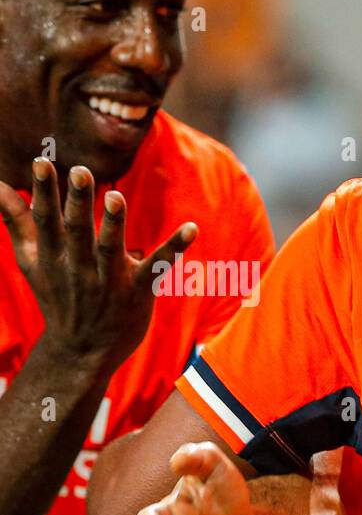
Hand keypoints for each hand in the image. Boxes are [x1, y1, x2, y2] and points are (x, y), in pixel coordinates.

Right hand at [0, 159, 195, 372]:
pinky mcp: (138, 291)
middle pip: (77, 230)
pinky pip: (158, 266)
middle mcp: (78, 267)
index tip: (42, 162)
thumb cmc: (58, 297)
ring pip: (110, 248)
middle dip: (77, 201)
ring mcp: (109, 280)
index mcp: (52, 256)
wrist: (82, 351)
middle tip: (79, 171)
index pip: (46, 220)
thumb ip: (16, 221)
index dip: (44, 191)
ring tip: (115, 197)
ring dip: (113, 223)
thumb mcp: (31, 262)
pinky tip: (192, 228)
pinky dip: (175, 247)